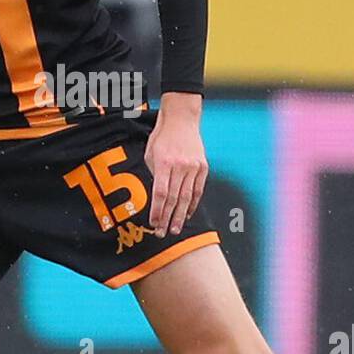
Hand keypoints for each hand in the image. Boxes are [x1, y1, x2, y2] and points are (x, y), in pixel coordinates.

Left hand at [145, 93, 206, 238]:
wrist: (182, 119)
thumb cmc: (162, 136)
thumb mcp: (151, 153)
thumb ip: (154, 174)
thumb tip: (157, 196)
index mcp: (164, 163)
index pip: (161, 193)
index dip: (157, 211)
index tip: (154, 224)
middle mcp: (180, 166)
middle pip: (174, 199)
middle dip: (168, 218)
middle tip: (163, 233)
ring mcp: (193, 167)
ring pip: (187, 198)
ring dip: (181, 216)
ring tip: (176, 229)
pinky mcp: (203, 167)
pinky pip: (198, 190)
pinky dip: (193, 204)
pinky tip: (188, 214)